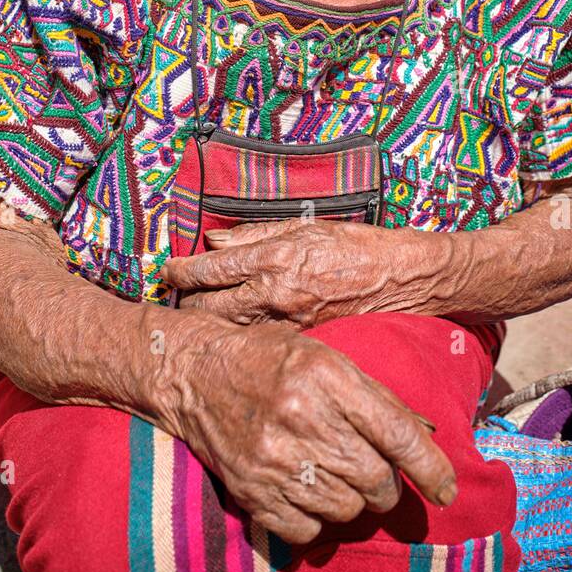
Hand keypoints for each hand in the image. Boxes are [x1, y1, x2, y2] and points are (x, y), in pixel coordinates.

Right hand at [153, 313, 456, 543]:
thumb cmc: (269, 358)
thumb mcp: (325, 357)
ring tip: (333, 473)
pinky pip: (308, 530)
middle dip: (386, 483)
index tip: (447, 491)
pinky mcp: (251, 491)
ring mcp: (274, 459)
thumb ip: (376, 396)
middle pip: (376, 480)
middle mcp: (302, 418)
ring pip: (347, 509)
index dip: (431, 469)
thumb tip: (426, 436)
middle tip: (372, 469)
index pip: (396, 434)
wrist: (194, 372)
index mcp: (327, 377)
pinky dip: (315, 518)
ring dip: (351, 499)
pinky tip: (305, 489)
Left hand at [160, 217, 452, 326]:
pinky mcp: (301, 343)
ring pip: (229, 331)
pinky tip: (233, 338)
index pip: (211, 268)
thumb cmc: (358, 246)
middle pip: (209, 308)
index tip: (167, 270)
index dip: (181, 271)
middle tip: (177, 298)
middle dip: (187, 304)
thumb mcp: (306, 226)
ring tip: (198, 319)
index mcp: (275, 257)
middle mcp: (276, 292)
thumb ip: (257, 234)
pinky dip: (239, 339)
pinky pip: (258, 344)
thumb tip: (215, 240)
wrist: (404, 278)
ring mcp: (287, 322)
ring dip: (209, 325)